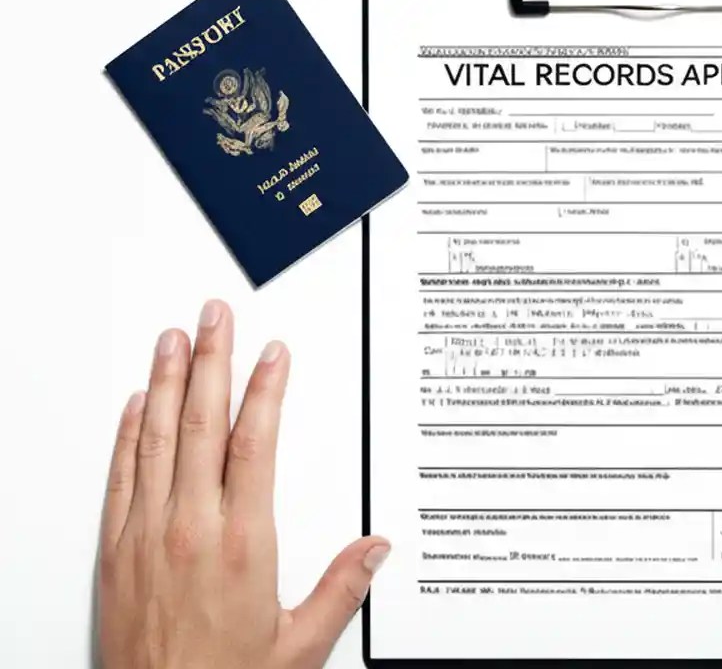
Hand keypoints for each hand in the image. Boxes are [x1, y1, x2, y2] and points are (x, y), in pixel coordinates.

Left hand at [98, 301, 389, 668]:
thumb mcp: (299, 645)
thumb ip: (341, 590)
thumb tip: (374, 550)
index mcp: (242, 543)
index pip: (253, 444)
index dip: (264, 391)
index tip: (273, 354)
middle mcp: (190, 529)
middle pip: (199, 423)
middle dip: (210, 360)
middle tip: (215, 317)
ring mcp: (146, 535)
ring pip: (155, 439)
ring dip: (164, 382)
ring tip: (173, 340)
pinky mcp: (114, 552)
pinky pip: (121, 477)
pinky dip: (128, 435)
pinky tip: (134, 406)